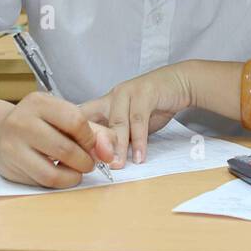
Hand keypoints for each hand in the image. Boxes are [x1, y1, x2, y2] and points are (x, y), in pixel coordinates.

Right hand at [0, 91, 115, 187]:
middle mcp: (22, 121)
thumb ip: (96, 132)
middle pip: (65, 148)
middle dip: (85, 161)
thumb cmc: (41, 124)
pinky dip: (61, 181)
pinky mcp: (10, 167)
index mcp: (39, 102)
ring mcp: (13, 145)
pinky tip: (62, 174)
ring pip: (53, 171)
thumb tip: (109, 154)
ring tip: (77, 170)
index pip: (75, 120)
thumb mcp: (65, 117)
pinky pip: (42, 182)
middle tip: (89, 162)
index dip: (90, 138)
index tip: (92, 145)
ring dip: (74, 175)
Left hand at [79, 63, 193, 166]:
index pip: (82, 118)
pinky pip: (139, 120)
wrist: (178, 84)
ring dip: (117, 146)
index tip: (72, 157)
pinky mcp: (145, 93)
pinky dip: (139, 140)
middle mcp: (111, 97)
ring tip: (117, 165)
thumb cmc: (153, 105)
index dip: (74, 135)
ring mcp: (128, 93)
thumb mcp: (131, 123)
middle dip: (93, 144)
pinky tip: (139, 156)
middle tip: (91, 166)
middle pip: (96, 121)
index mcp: (104, 103)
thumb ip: (118, 138)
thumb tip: (104, 161)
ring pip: (118, 122)